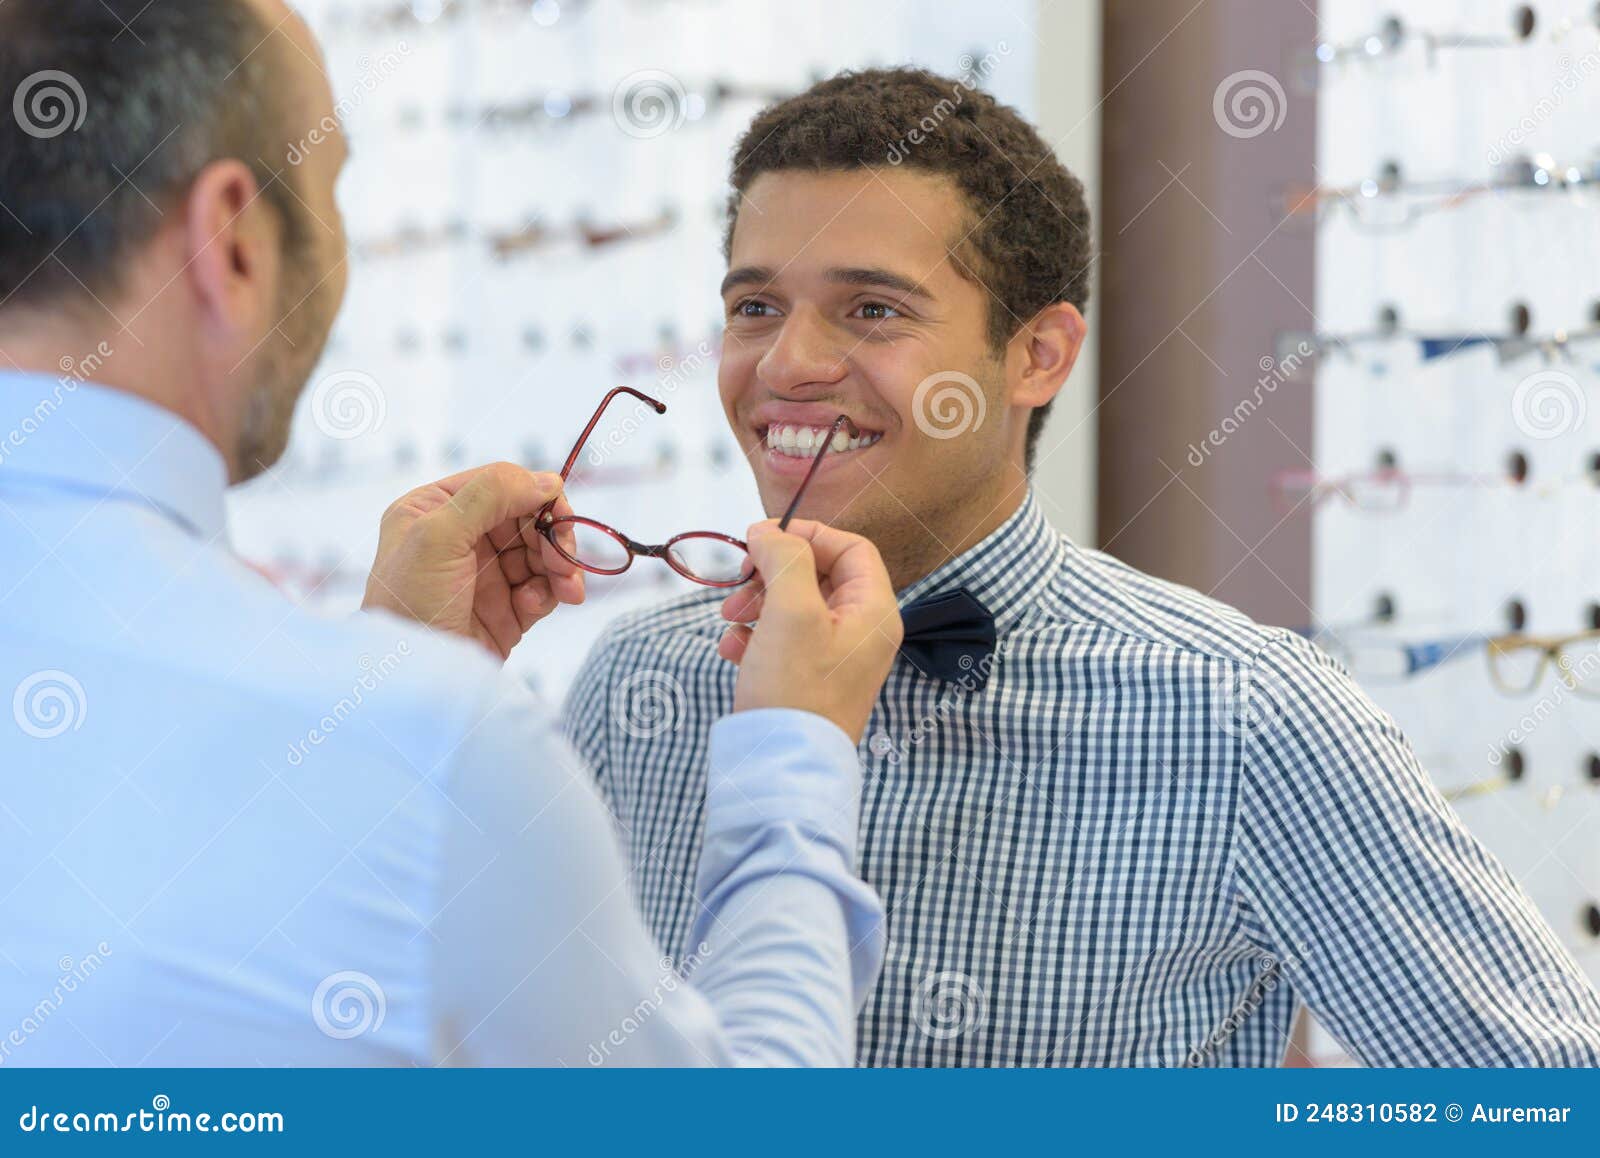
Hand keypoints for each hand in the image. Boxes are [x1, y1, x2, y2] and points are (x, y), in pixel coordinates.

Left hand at [362, 462, 584, 659]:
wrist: (411, 682)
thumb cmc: (410, 604)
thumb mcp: (437, 536)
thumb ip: (490, 496)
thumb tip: (547, 480)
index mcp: (435, 509)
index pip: (500, 485)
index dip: (536, 497)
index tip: (559, 519)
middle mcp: (461, 537)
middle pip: (528, 518)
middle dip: (553, 537)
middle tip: (565, 561)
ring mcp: (485, 574)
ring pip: (542, 553)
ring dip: (559, 567)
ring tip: (567, 591)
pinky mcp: (505, 610)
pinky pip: (543, 588)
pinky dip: (549, 594)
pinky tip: (533, 608)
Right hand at [716, 519, 901, 742]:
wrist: (782, 769)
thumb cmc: (796, 691)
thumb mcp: (791, 611)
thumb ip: (784, 559)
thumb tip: (768, 532)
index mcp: (874, 612)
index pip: (851, 547)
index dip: (808, 535)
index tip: (763, 540)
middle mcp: (862, 633)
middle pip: (818, 575)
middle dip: (773, 572)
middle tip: (740, 583)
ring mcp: (836, 659)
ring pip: (795, 606)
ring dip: (757, 602)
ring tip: (729, 619)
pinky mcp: (808, 680)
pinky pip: (782, 640)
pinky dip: (754, 635)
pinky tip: (732, 648)